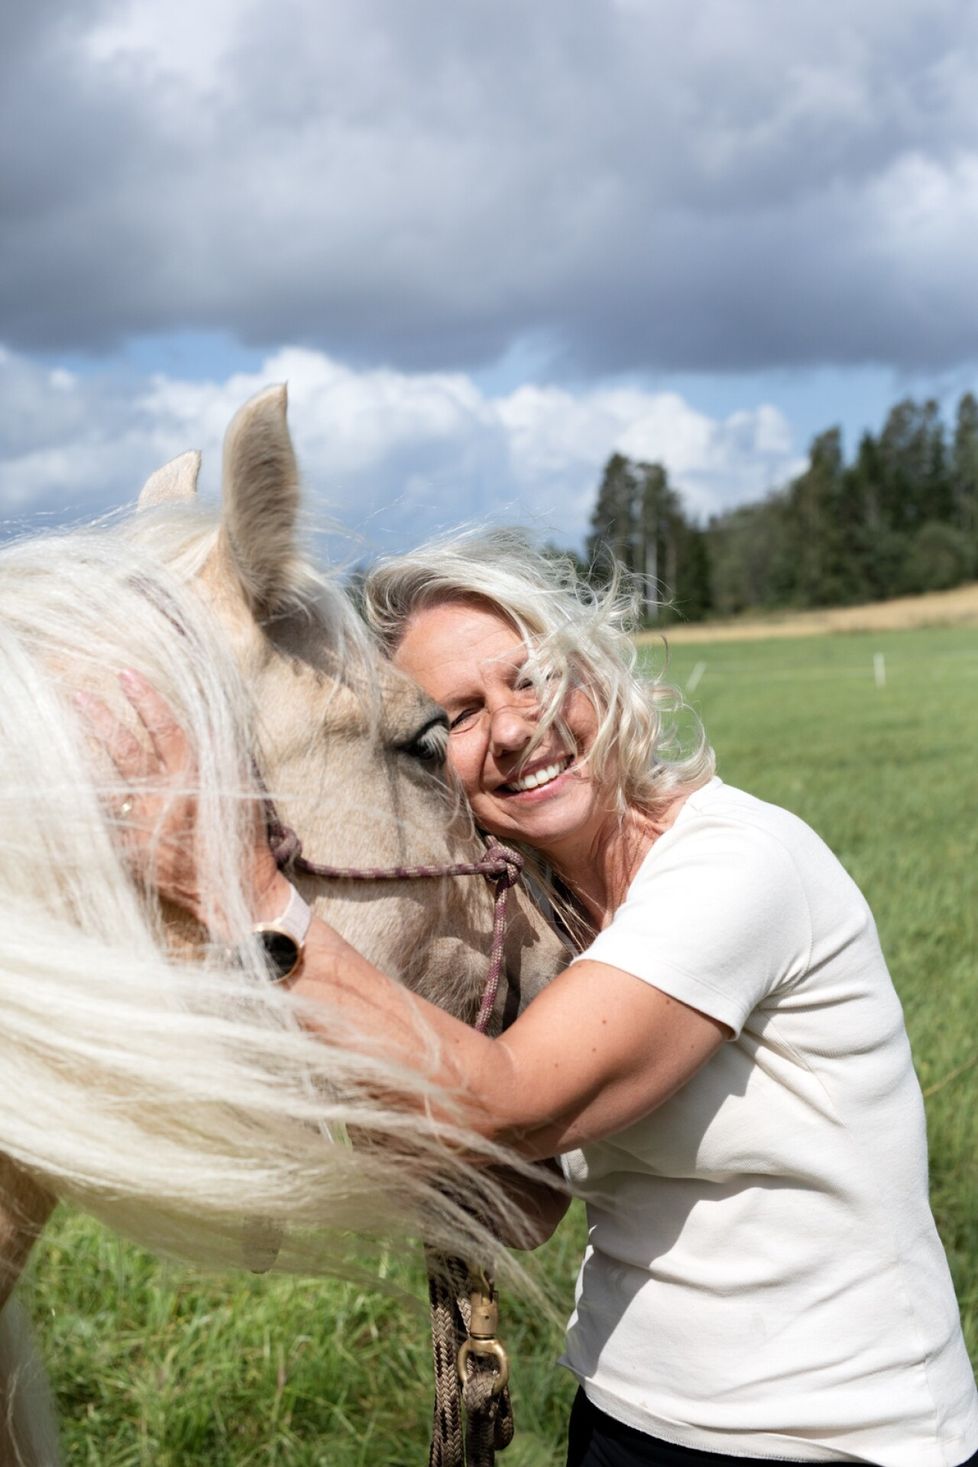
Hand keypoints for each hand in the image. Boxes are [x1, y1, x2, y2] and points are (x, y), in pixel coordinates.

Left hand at [76, 669, 281, 928]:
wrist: (233, 888)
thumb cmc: (241, 835)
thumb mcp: (241, 786)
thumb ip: (222, 751)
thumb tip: (209, 711)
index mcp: (194, 779)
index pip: (165, 729)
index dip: (146, 700)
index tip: (127, 676)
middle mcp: (163, 800)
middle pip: (125, 751)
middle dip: (101, 720)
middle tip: (80, 696)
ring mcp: (142, 827)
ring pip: (105, 786)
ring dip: (86, 760)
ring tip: (65, 738)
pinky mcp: (130, 851)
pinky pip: (102, 824)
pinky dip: (89, 807)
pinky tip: (71, 792)